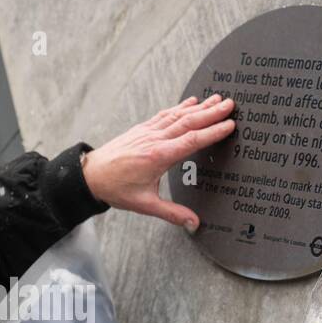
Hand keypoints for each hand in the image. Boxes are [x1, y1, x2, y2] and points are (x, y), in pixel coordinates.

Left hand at [81, 94, 235, 231]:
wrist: (91, 175)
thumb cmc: (116, 189)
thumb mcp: (145, 205)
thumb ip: (172, 213)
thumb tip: (193, 223)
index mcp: (158, 156)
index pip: (192, 141)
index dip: (213, 132)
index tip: (229, 125)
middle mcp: (154, 140)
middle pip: (188, 122)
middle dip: (211, 113)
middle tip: (231, 104)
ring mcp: (147, 132)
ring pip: (177, 115)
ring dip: (199, 107)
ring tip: (217, 99)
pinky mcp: (141, 129)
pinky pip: (164, 115)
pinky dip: (179, 107)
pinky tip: (190, 102)